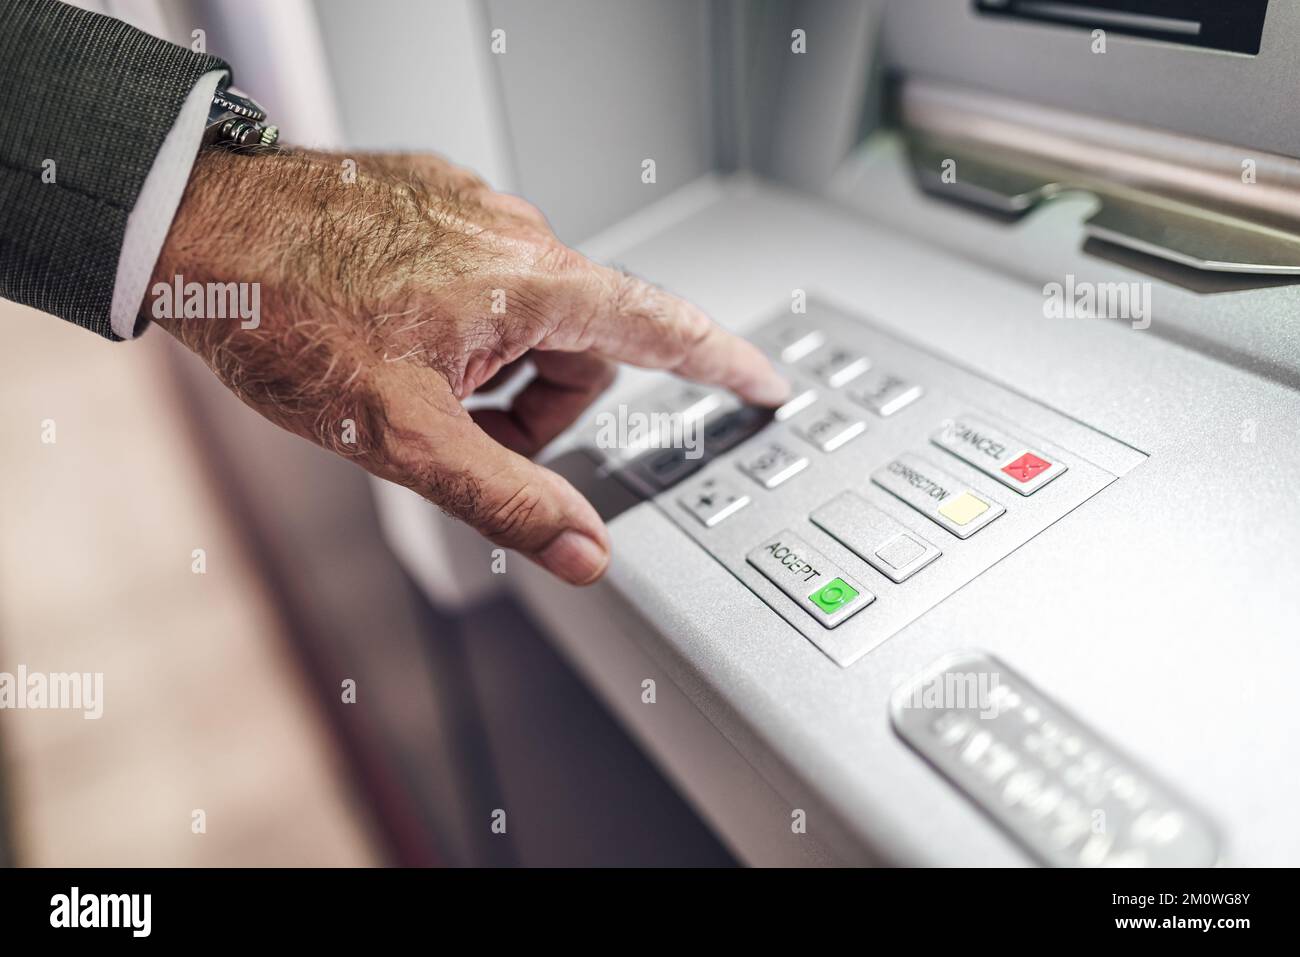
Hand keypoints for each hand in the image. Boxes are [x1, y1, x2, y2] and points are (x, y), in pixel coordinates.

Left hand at [149, 148, 787, 583]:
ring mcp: (471, 207)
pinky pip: (488, 269)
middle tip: (468, 431)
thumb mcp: (403, 437)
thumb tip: (586, 554)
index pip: (658, 327)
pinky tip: (398, 331)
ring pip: (533, 308)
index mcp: (526, 283)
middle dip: (544, 403)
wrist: (191, 227)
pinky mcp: (434, 194)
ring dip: (500, 362)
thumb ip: (506, 501)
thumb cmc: (285, 315)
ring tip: (418, 378)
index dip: (722, 363)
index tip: (765, 383)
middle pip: (584, 340)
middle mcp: (513, 230)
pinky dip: (468, 318)